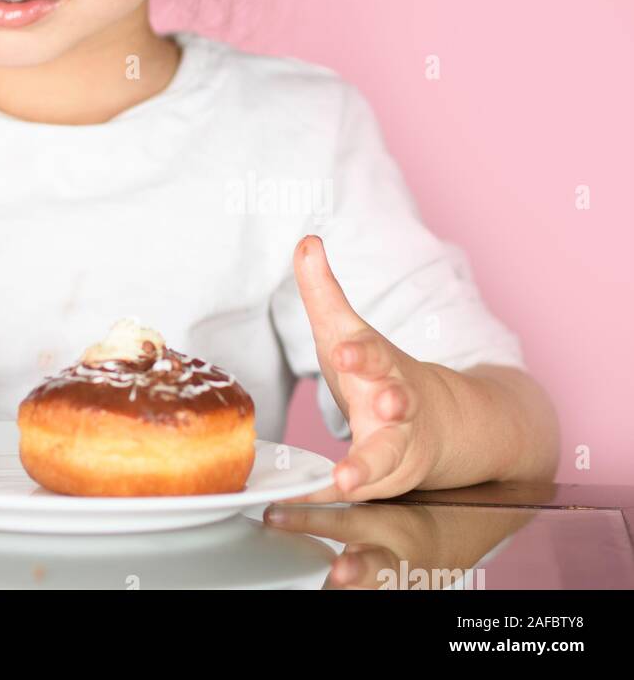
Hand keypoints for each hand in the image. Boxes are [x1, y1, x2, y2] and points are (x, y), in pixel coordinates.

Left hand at [275, 234, 445, 505]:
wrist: (438, 422)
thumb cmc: (376, 371)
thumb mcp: (347, 329)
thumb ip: (322, 290)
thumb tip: (306, 241)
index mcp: (381, 365)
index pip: (372, 352)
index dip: (360, 351)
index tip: (346, 349)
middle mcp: (395, 404)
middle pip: (396, 402)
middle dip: (391, 402)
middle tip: (384, 404)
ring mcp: (397, 445)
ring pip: (387, 457)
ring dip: (367, 466)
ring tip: (346, 479)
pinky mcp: (388, 480)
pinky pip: (364, 491)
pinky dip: (341, 499)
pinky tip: (319, 502)